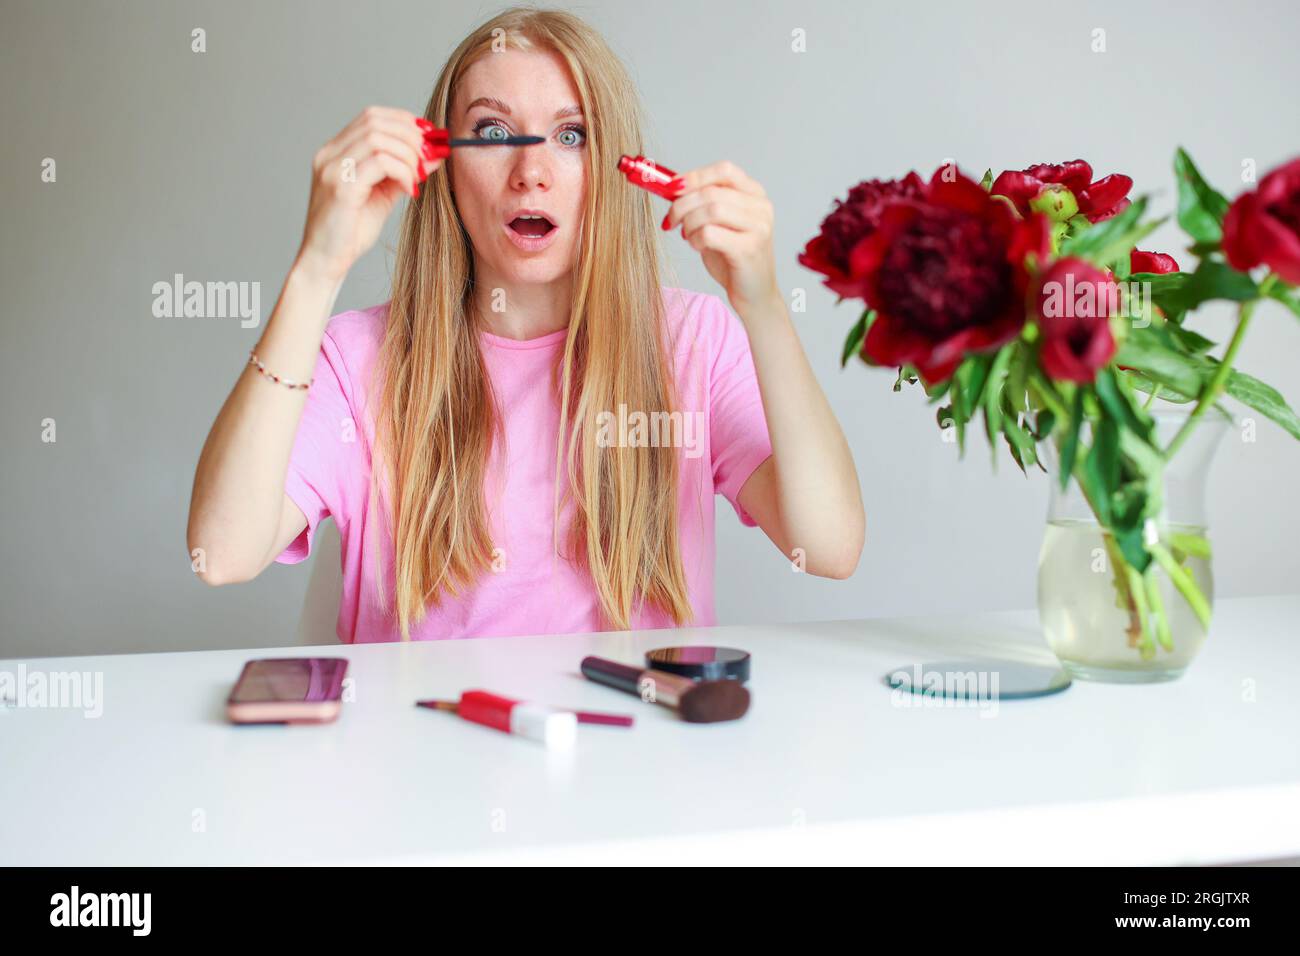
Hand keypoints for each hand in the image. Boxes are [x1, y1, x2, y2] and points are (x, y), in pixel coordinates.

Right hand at [296, 106, 441, 282]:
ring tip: (418, 177)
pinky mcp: (341, 188)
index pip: (371, 116)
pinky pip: (379, 162)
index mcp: (336, 152)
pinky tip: (410, 190)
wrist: (326, 261)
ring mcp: (332, 169)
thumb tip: (433, 154)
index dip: (404, 121)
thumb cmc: (350, 232)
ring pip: (378, 138)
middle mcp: (330, 155)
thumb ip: (403, 173)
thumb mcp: (382, 196)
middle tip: (428, 158)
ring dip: (407, 154)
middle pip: (375, 121)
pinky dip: (402, 171)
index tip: (428, 138)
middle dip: (410, 136)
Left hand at [662, 160, 780, 314]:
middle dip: (682, 204)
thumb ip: (702, 204)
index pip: (724, 170)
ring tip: (688, 236)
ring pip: (710, 209)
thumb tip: (670, 186)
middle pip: (711, 191)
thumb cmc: (732, 258)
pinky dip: (695, 239)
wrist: (754, 295)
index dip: (694, 176)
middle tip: (670, 220)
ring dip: (689, 223)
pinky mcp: (749, 248)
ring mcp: (758, 227)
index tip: (671, 188)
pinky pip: (710, 233)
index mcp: (755, 194)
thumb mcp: (717, 224)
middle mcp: (761, 207)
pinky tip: (698, 247)